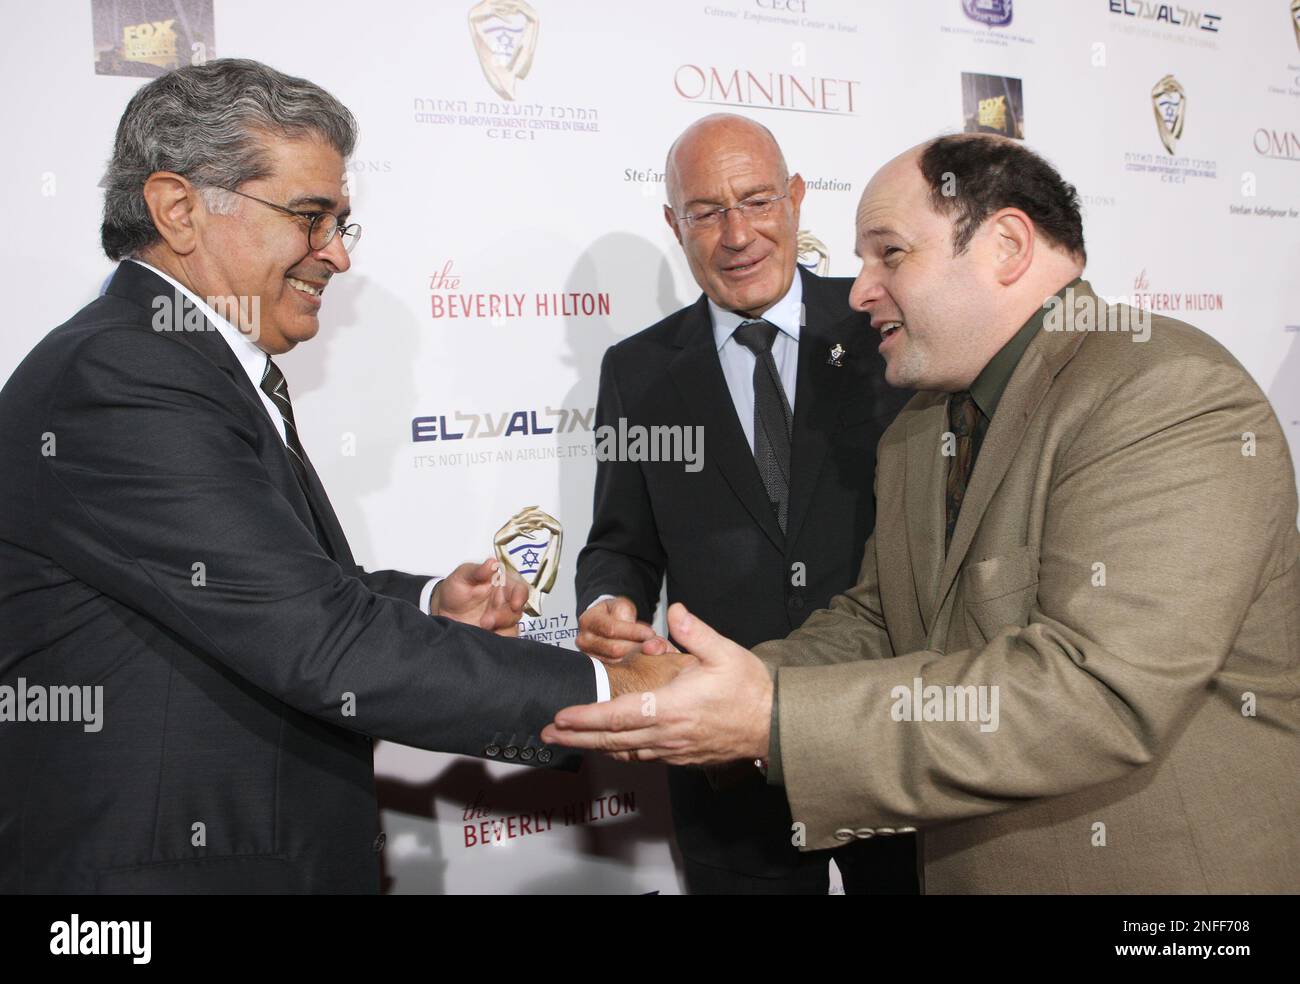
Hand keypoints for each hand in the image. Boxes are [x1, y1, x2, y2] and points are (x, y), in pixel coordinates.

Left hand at [430, 558, 527, 636]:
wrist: (442, 610)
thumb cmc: (455, 589)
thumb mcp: (462, 576)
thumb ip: (477, 570)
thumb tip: (492, 562)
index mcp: (501, 585)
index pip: (519, 589)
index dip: (521, 596)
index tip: (515, 603)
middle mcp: (504, 603)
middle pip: (517, 611)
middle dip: (503, 617)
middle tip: (486, 620)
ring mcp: (501, 620)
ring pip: (513, 627)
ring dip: (500, 629)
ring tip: (481, 627)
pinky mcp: (496, 634)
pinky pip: (505, 639)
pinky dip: (497, 639)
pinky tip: (485, 636)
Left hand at [542, 603, 772, 765]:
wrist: (775, 725)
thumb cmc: (750, 690)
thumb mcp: (725, 652)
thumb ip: (695, 631)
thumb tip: (675, 611)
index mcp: (670, 708)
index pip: (616, 716)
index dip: (584, 718)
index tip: (560, 717)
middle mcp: (666, 734)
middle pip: (611, 740)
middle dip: (575, 737)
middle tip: (547, 734)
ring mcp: (673, 750)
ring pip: (624, 751)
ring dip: (595, 745)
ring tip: (572, 739)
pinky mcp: (682, 757)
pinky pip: (643, 756)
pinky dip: (620, 750)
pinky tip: (612, 745)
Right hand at [577, 596, 660, 662]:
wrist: (604, 622)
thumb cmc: (614, 613)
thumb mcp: (622, 606)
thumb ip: (632, 616)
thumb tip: (644, 635)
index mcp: (588, 620)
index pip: (612, 629)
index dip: (633, 632)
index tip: (650, 633)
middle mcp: (584, 640)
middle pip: (614, 649)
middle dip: (639, 648)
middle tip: (657, 646)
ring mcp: (589, 656)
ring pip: (617, 663)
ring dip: (638, 659)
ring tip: (651, 653)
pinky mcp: (597, 669)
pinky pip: (617, 672)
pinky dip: (633, 668)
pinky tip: (642, 662)